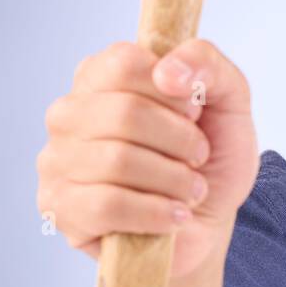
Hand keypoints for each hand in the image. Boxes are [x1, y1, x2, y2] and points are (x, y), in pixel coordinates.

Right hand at [36, 38, 259, 276]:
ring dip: (174, 179)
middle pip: (124, 113)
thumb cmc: (210, 158)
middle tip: (199, 156)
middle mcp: (68, 114)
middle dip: (181, 140)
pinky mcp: (61, 209)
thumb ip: (208, 64)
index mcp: (100, 76)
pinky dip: (156, 212)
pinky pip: (107, 205)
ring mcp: (57, 161)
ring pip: (118, 160)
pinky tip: (175, 216)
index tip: (195, 114)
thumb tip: (168, 71)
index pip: (125, 63)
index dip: (174, 93)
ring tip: (191, 190)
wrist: (208, 223)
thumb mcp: (228, 100)